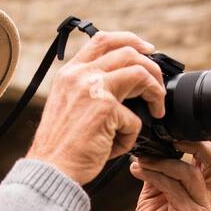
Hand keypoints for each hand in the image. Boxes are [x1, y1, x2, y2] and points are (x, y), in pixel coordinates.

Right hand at [25, 30, 166, 185]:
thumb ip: (92, 91)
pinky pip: (135, 118)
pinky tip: (119, 145)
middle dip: (152, 68)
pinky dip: (132, 135)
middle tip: (159, 87)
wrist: (51, 170)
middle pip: (128, 52)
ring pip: (139, 73)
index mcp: (70, 73)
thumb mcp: (71, 107)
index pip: (103, 40)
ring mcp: (93, 88)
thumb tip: (128, 88)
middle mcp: (80, 75)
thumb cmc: (62, 147)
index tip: (148, 51)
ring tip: (157, 110)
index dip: (131, 40)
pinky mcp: (105, 109)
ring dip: (155, 91)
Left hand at [129, 140, 210, 210]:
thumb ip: (161, 170)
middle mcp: (209, 196)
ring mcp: (202, 208)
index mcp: (205, 187)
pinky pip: (173, 188)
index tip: (172, 127)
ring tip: (140, 158)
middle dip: (194, 142)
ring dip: (161, 161)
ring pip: (189, 172)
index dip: (200, 137)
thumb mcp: (157, 193)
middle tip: (167, 136)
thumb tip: (152, 144)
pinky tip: (137, 170)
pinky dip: (154, 175)